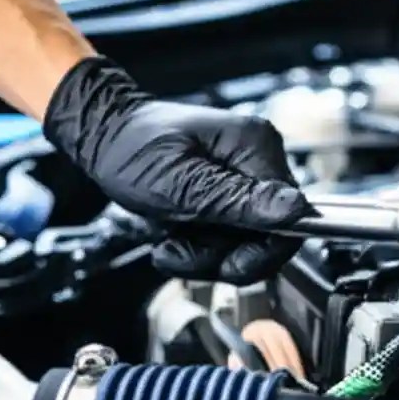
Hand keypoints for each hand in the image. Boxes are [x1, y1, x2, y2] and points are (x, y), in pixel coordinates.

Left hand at [43, 57, 313, 283]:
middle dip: (224, 255)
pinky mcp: (231, 190)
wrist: (103, 137)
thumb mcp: (179, 185)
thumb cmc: (130, 151)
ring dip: (206, 254)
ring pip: (248, 242)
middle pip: (271, 234)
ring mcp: (245, 175)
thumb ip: (237, 201)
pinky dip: (202, 245)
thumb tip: (294, 210)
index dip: (259, 250)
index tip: (224, 262)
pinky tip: (176, 235)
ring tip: (171, 241)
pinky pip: (232, 235)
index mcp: (255, 146)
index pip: (291, 215)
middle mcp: (259, 158)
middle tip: (181, 250)